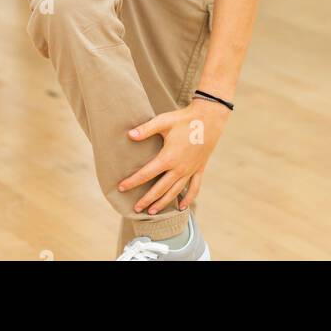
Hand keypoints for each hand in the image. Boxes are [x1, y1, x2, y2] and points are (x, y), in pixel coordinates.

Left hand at [117, 99, 229, 214]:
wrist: (209, 118)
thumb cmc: (184, 119)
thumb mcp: (163, 122)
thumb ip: (145, 129)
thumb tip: (129, 135)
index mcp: (168, 158)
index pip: (146, 174)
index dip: (133, 182)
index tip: (121, 187)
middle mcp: (179, 168)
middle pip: (160, 189)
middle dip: (147, 199)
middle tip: (135, 208)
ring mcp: (190, 170)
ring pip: (175, 192)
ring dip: (163, 203)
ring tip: (152, 211)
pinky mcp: (199, 169)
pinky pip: (194, 188)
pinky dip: (188, 199)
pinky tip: (181, 207)